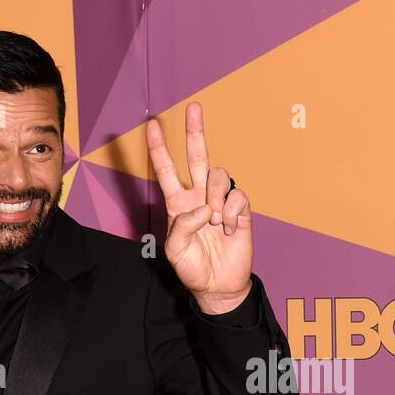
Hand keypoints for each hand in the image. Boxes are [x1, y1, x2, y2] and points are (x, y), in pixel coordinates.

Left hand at [145, 101, 252, 313]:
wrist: (219, 286)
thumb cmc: (193, 269)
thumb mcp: (175, 250)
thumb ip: (183, 226)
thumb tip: (204, 207)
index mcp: (178, 204)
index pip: (167, 170)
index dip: (159, 148)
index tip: (152, 124)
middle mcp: (199, 197)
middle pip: (197, 157)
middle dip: (195, 132)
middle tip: (194, 108)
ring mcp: (220, 202)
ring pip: (220, 176)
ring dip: (217, 196)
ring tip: (216, 221)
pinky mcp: (241, 210)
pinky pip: (238, 197)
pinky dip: (232, 213)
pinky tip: (230, 230)